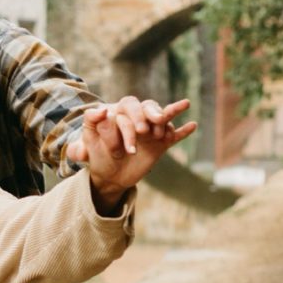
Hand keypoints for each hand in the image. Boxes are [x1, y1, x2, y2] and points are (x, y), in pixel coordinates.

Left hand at [81, 99, 196, 210]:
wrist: (109, 175)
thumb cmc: (97, 154)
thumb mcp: (89, 138)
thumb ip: (90, 121)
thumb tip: (101, 110)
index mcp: (123, 112)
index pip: (129, 108)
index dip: (129, 123)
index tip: (128, 143)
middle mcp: (139, 118)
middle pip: (149, 108)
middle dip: (152, 114)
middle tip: (149, 127)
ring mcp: (152, 130)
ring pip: (163, 118)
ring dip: (167, 118)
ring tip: (167, 123)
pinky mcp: (161, 144)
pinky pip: (175, 135)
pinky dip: (184, 131)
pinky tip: (192, 125)